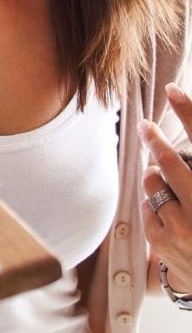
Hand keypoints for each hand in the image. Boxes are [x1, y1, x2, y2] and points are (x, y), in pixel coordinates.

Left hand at [141, 83, 191, 296]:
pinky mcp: (163, 242)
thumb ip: (191, 171)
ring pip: (155, 184)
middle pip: (171, 163)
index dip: (188, 112)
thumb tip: (163, 154)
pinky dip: (155, 205)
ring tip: (170, 188)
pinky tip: (169, 214)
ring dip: (157, 179)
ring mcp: (183, 227)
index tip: (172, 90)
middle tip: (146, 127)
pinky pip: (147, 207)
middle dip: (156, 142)